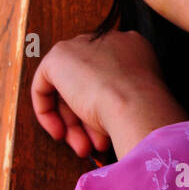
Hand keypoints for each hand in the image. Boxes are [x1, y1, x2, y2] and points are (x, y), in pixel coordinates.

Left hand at [30, 31, 187, 159]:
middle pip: (88, 85)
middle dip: (89, 120)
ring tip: (84, 148)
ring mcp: (81, 45)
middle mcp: (107, 41)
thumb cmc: (144, 109)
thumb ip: (120, 99)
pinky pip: (45, 86)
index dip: (105, 109)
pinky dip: (48, 113)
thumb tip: (102, 117)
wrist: (137, 103)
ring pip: (70, 90)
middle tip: (94, 146)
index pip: (110, 79)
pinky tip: (60, 133)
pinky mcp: (58, 56)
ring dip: (75, 125)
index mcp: (132, 47)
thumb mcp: (137, 102)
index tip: (107, 134)